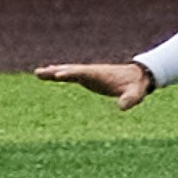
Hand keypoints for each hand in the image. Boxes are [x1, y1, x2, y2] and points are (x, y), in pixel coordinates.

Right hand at [34, 62, 151, 110]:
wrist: (139, 77)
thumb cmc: (136, 86)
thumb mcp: (135, 94)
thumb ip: (129, 100)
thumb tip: (122, 107)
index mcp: (100, 74)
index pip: (82, 73)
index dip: (70, 73)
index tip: (57, 74)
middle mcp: (92, 71)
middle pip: (70, 70)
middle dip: (56, 71)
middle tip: (41, 72)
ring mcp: (89, 74)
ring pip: (68, 71)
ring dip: (54, 72)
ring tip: (38, 72)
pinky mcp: (88, 78)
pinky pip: (71, 75)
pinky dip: (60, 74)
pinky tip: (50, 75)